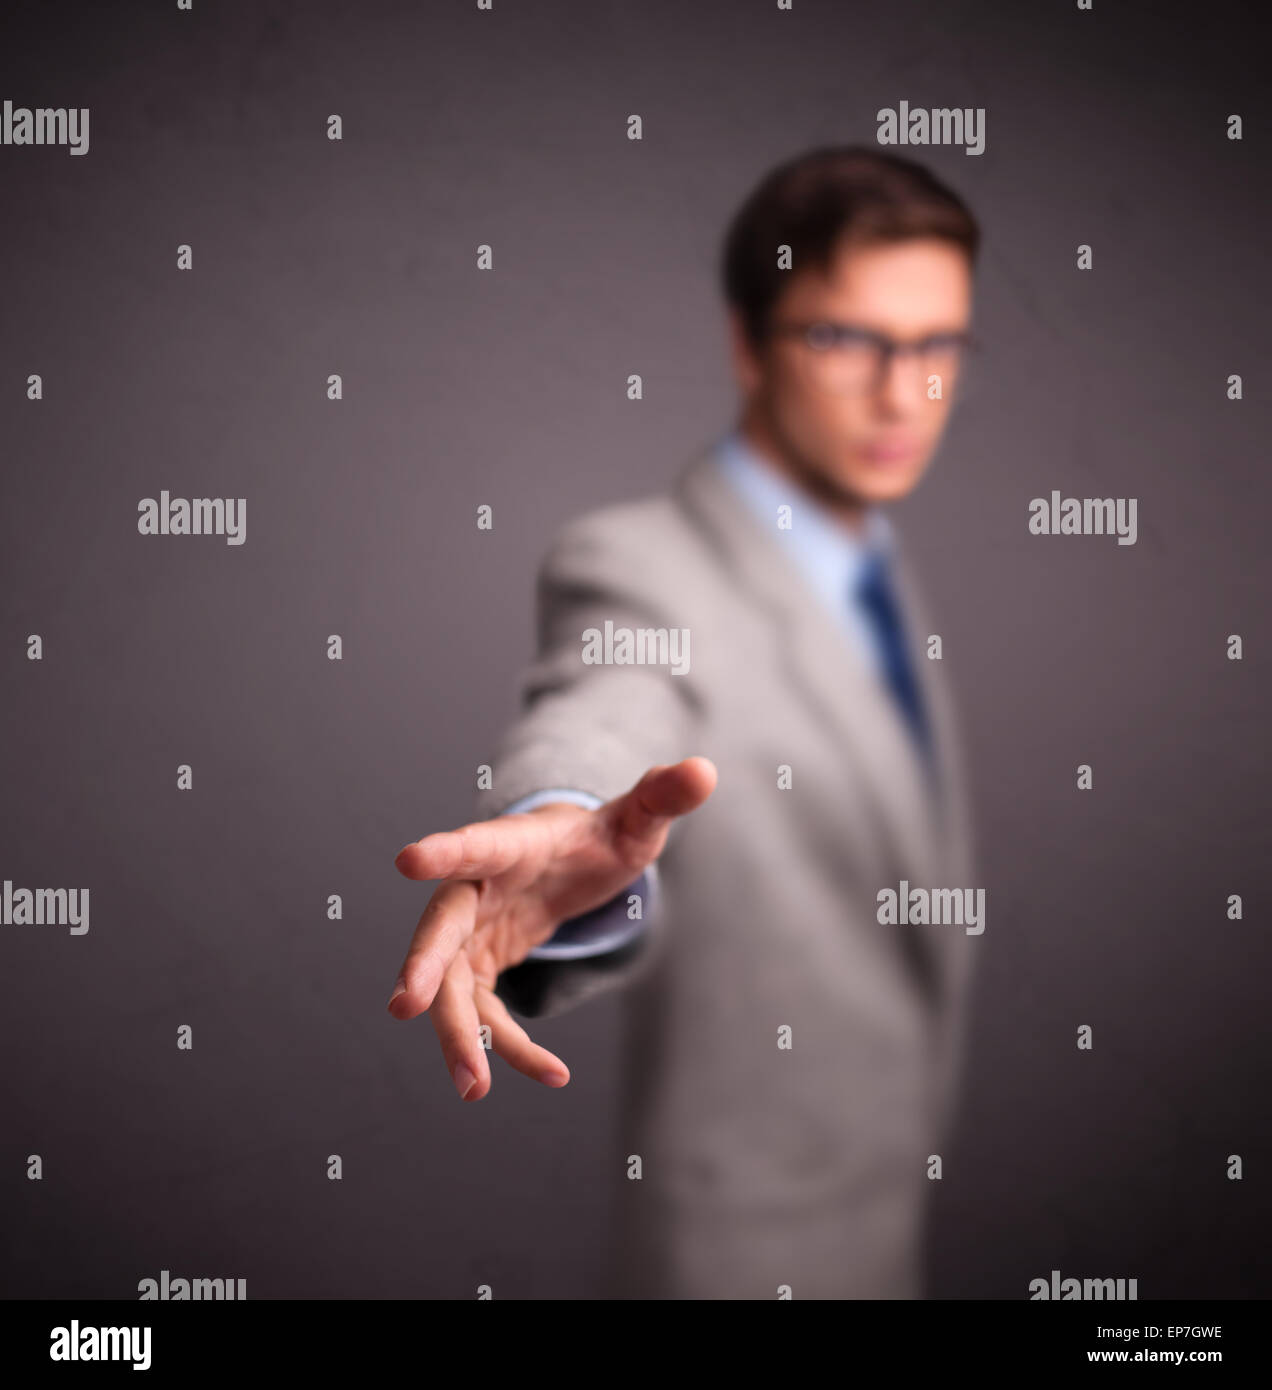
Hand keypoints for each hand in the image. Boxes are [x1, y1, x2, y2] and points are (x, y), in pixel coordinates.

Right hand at [387, 756, 716, 1100]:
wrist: (573, 865)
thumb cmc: (599, 835)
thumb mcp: (637, 820)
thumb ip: (662, 796)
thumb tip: (703, 769)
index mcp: (510, 845)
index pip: (475, 844)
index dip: (445, 851)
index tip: (408, 860)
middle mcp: (478, 889)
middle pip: (441, 929)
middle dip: (422, 967)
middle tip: (404, 1006)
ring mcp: (473, 933)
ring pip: (451, 987)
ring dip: (457, 1034)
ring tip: (474, 1088)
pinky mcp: (480, 968)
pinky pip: (483, 1013)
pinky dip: (506, 1045)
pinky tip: (550, 1073)